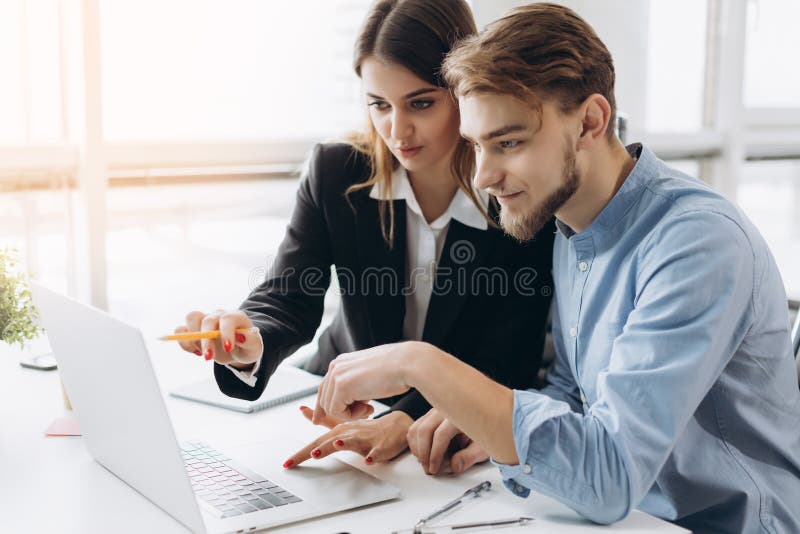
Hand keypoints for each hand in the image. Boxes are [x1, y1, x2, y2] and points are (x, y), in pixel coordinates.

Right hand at [174, 310, 261, 367]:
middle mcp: (219, 315)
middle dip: (206, 340)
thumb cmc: (247, 347)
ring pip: (191, 318)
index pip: (228, 319)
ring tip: (204, 353)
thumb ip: (250, 341)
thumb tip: (241, 336)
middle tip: (209, 357)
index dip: (226, 332)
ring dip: (193, 338)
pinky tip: (197, 352)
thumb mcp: (253, 348)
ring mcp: (205, 320)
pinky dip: (184, 342)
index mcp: (236, 316)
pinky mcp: (194, 329)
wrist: (238, 349)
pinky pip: (181, 330)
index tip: (227, 348)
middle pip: (207, 320)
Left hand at [282, 406, 412, 468]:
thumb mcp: (343, 423)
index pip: (316, 443)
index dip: (302, 453)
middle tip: (308, 456)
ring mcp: (365, 439)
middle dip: (318, 449)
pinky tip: (369, 459)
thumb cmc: (368, 427)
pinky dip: (373, 455)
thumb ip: (323, 419)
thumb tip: (302, 410)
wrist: (396, 426)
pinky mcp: (380, 446)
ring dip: (345, 443)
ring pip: (354, 441)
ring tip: (336, 444)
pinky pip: (377, 452)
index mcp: (339, 430)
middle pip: (330, 442)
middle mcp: (350, 433)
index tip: (287, 464)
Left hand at [313, 341, 429, 423]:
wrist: (408, 364)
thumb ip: (356, 383)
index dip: (325, 405)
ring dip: (350, 413)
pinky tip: (370, 407)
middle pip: (324, 398)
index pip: (325, 387)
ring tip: (370, 407)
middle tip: (366, 410)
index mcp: (342, 361)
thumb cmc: (397, 369)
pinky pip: (337, 412)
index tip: (319, 420)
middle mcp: (335, 366)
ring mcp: (337, 375)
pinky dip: (352, 416)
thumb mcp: (370, 375)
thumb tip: (349, 397)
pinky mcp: (341, 387)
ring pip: (330, 407)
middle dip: (341, 411)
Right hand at [407, 408, 488, 474]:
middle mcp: (446, 409)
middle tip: (428, 469)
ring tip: (425, 462)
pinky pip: (416, 425)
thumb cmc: (487, 429)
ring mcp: (437, 410)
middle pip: (424, 430)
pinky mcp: (432, 414)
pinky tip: (424, 452)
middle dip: (423, 453)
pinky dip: (416, 440)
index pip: (440, 435)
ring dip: (417, 447)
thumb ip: (470, 457)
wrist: (489, 417)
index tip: (434, 468)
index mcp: (460, 415)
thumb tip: (455, 466)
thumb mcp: (484, 446)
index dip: (435, 455)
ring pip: (417, 427)